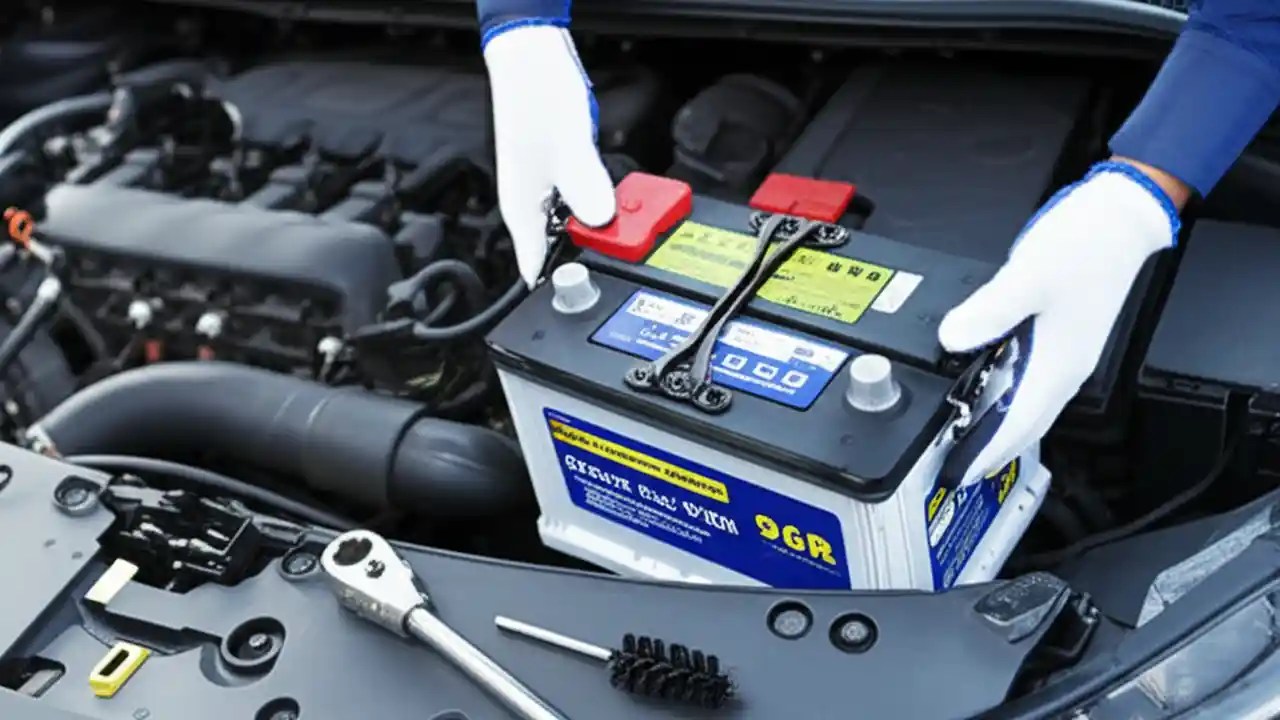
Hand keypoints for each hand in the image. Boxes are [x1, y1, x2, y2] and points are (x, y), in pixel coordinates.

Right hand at [484, 25, 615, 286]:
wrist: (532, 58)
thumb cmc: (539, 98)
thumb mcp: (573, 153)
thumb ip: (590, 195)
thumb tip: (604, 226)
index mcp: (521, 210)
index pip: (534, 267)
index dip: (559, 287)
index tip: (582, 298)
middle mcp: (526, 202)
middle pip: (560, 244)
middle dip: (590, 246)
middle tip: (621, 244)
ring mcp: (539, 185)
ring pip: (571, 220)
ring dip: (594, 220)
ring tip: (620, 218)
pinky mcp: (552, 169)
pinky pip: (575, 197)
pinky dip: (594, 198)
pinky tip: (609, 190)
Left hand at [937, 160, 1183, 485]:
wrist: (1121, 217)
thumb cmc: (1085, 244)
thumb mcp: (1029, 276)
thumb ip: (990, 310)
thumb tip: (953, 338)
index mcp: (1058, 364)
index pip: (1017, 425)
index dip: (986, 453)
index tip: (959, 475)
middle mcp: (1065, 367)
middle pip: (1024, 424)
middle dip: (991, 449)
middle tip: (957, 466)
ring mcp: (1066, 352)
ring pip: (1028, 404)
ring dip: (1000, 425)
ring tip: (966, 438)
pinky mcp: (1062, 335)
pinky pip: (1031, 380)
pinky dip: (1008, 395)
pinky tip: (988, 386)